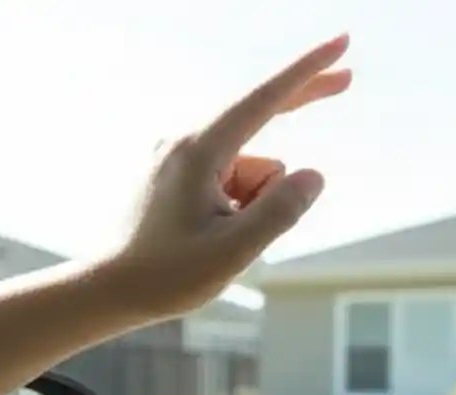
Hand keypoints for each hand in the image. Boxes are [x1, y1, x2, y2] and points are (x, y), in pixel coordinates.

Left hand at [109, 34, 351, 317]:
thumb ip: (280, 212)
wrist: (106, 290)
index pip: (264, 99)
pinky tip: (209, 238)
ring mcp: (178, 158)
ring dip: (256, 201)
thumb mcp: (232, 251)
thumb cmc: (163, 276)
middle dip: (303, 102)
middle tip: (348, 80)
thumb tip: (312, 176)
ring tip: (218, 243)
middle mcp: (185, 142)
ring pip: (251, 168)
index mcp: (198, 151)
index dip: (308, 70)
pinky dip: (238, 205)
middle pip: (259, 115)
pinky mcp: (175, 175)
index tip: (342, 42)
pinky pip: (230, 180)